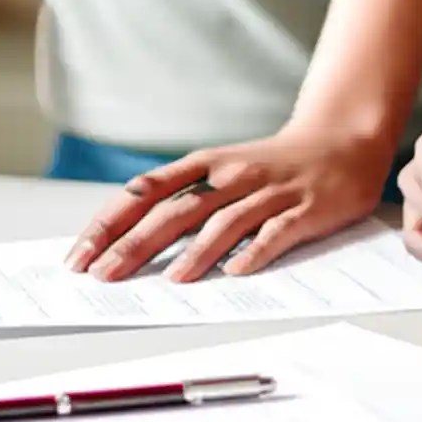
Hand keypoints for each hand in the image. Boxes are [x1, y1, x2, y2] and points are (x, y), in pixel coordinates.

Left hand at [64, 128, 390, 282]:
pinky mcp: (302, 211)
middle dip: (135, 244)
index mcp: (203, 165)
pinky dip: (254, 253)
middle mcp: (230, 175)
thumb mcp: (220, 170)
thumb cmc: (271, 165)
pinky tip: (235, 273)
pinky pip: (275, 233)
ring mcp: (267, 192)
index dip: (110, 223)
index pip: (145, 192)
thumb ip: (182, 197)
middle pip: (174, 211)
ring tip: (169, 280)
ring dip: (194, 253)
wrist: (341, 141)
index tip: (81, 253)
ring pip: (223, 223)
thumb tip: (127, 235)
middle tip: (104, 274)